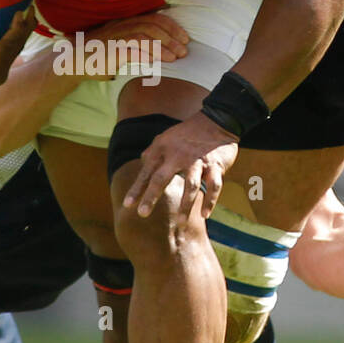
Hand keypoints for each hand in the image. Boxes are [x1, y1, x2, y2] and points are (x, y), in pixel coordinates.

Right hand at [0, 7, 35, 91]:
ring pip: (17, 48)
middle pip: (17, 46)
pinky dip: (15, 36)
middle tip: (30, 7)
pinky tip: (16, 21)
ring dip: (24, 31)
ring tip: (29, 12)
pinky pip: (11, 49)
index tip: (20, 12)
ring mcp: (0, 71)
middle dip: (26, 27)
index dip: (16, 28)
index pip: (8, 45)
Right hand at [76, 12, 187, 79]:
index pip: (154, 18)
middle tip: (183, 51)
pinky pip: (128, 49)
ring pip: (143, 36)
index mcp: (126, 22)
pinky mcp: (108, 50)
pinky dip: (143, 54)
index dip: (172, 27)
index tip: (185, 39)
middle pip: (152, 26)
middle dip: (171, 38)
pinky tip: (154, 61)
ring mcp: (114, 37)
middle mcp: (121, 26)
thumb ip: (137, 45)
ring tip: (173, 58)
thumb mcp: (120, 46)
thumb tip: (160, 52)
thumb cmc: (98, 56)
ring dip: (161, 47)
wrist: (73, 62)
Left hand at [123, 112, 238, 219]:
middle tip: (143, 214)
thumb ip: (153, 152)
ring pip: (191, 185)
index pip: (146, 172)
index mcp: (163, 150)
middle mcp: (178, 156)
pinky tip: (205, 215)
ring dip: (186, 205)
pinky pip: (214, 186)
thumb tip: (141, 162)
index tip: (127, 205)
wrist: (215, 120)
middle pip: (162, 178)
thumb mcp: (165, 138)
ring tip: (181, 222)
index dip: (136, 189)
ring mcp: (197, 161)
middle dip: (151, 196)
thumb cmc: (186, 133)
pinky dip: (210, 201)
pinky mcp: (215, 165)